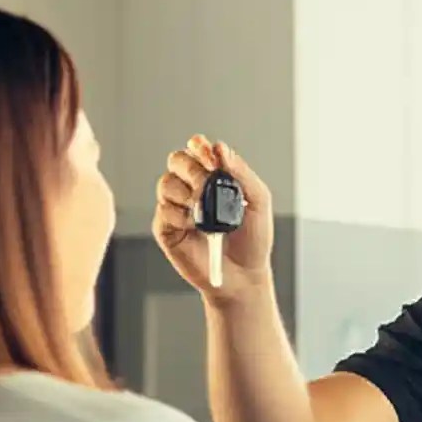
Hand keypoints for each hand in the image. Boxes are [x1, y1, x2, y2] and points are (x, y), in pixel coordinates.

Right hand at [153, 135, 274, 302]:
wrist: (244, 276)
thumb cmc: (252, 240)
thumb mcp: (258, 202)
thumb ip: (241, 173)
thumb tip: (221, 148)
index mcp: (213, 178)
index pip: (197, 150)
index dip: (199, 146)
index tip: (207, 151)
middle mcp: (192, 189)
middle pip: (177, 160)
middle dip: (191, 168)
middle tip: (206, 184)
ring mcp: (178, 208)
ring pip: (166, 183)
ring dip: (186, 191)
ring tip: (203, 209)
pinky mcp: (166, 229)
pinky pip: (163, 211)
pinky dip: (180, 214)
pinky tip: (195, 226)